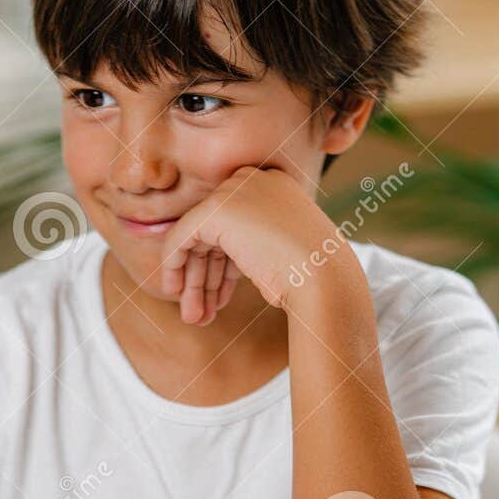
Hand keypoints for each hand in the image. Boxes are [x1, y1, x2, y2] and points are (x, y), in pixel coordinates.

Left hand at [157, 166, 340, 324]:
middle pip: (216, 232)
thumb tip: (212, 264)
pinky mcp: (215, 209)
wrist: (324, 277)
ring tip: (193, 318)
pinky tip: (176, 293)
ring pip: (197, 238)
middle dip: (205, 277)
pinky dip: (174, 265)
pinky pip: (180, 237)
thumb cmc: (310, 276)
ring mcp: (235, 191)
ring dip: (194, 282)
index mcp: (275, 186)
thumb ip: (247, 247)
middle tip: (199, 313)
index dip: (222, 267)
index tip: (218, 299)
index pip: (235, 226)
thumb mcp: (278, 254)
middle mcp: (254, 180)